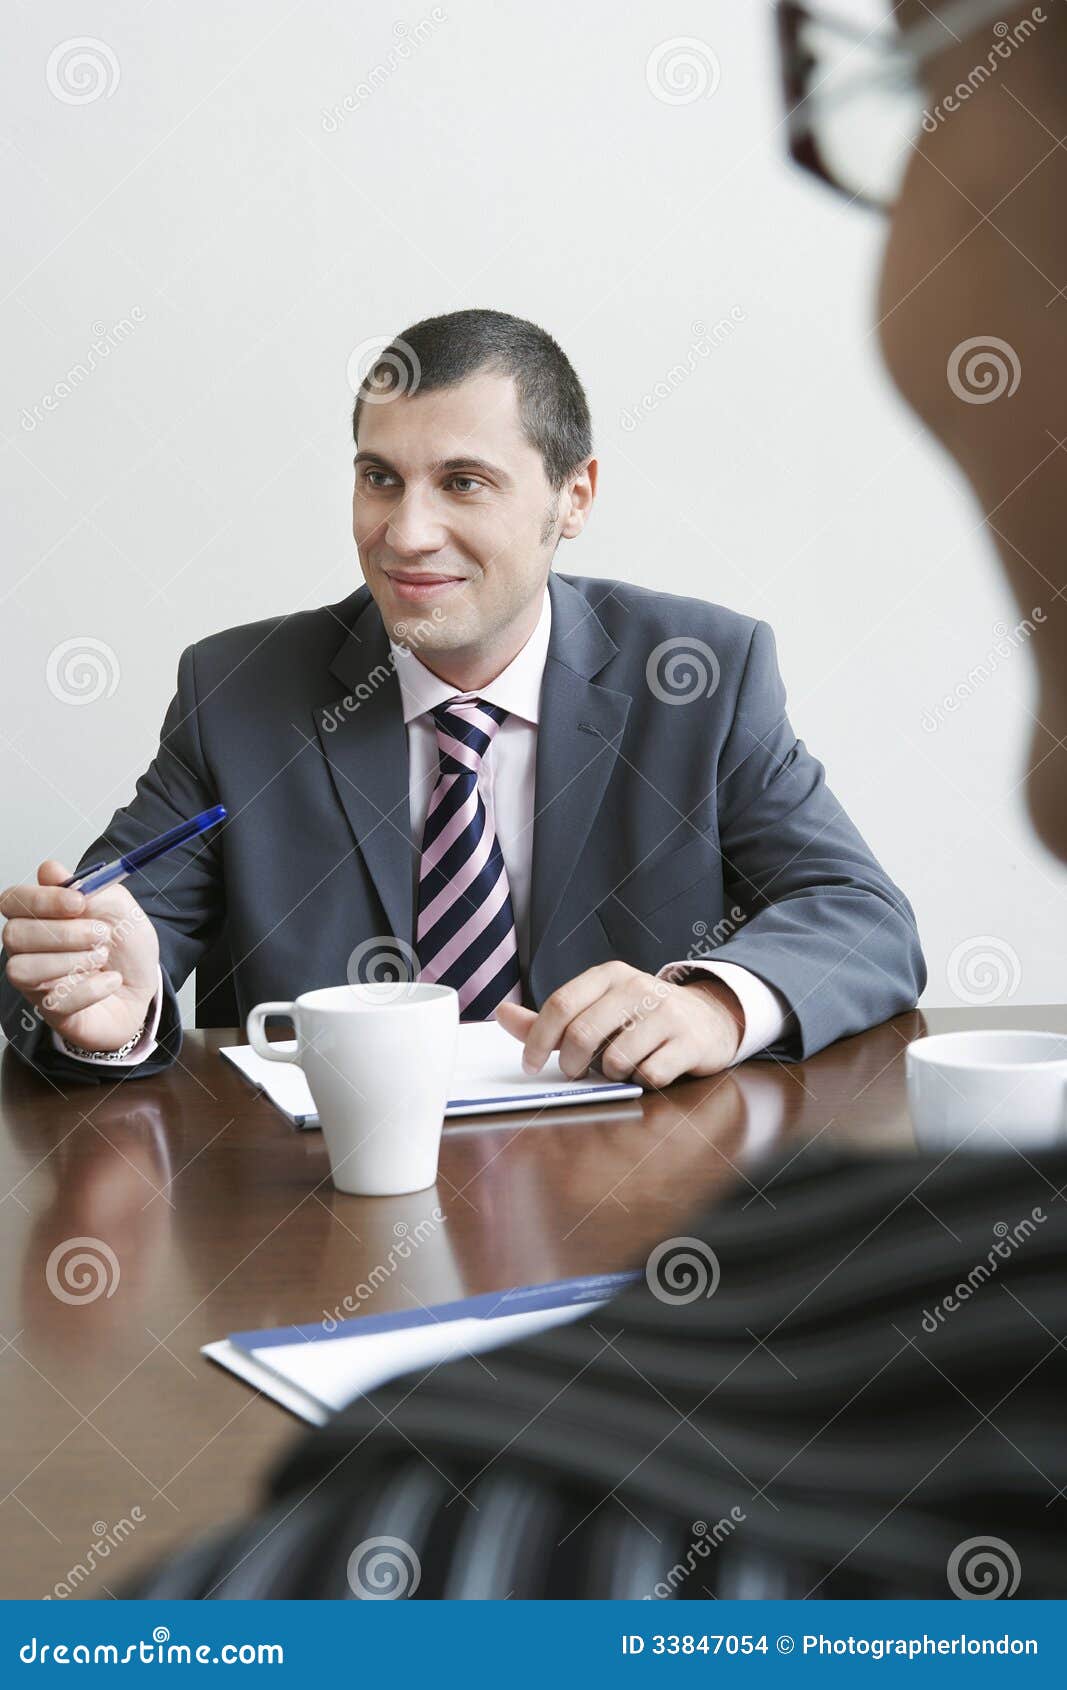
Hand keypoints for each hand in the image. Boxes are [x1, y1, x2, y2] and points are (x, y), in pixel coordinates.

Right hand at [1, 859, 158, 1050]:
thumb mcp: (118, 907)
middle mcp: (29, 949)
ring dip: (71, 961)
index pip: (12, 901)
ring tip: (102, 957)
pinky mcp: (53, 1011)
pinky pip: (54, 1002)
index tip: (78, 902)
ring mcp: (37, 982)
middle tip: (100, 934)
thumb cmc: (124, 946)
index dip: (41, 899)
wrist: (145, 987)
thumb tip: (50, 870)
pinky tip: (111, 982)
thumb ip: (89, 887)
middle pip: (13, 934)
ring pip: (21, 970)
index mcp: (40, 916)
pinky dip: (91, 989)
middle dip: (62, 932)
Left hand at [496, 961, 743, 1089]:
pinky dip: (642, 1081)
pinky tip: (649, 1069)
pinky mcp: (689, 1041)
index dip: (538, 1040)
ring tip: (622, 1064)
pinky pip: (649, 1075)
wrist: (709, 1018)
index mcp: (609, 975)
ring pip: (616, 1060)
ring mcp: (666, 1013)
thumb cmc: (641, 1016)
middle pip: (583, 1034)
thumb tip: (501, 1013)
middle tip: (574, 1072)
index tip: (530, 1065)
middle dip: (571, 1064)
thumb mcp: (598, 1007)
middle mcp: (638, 987)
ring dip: (611, 1074)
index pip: (561, 1004)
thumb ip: (550, 1017)